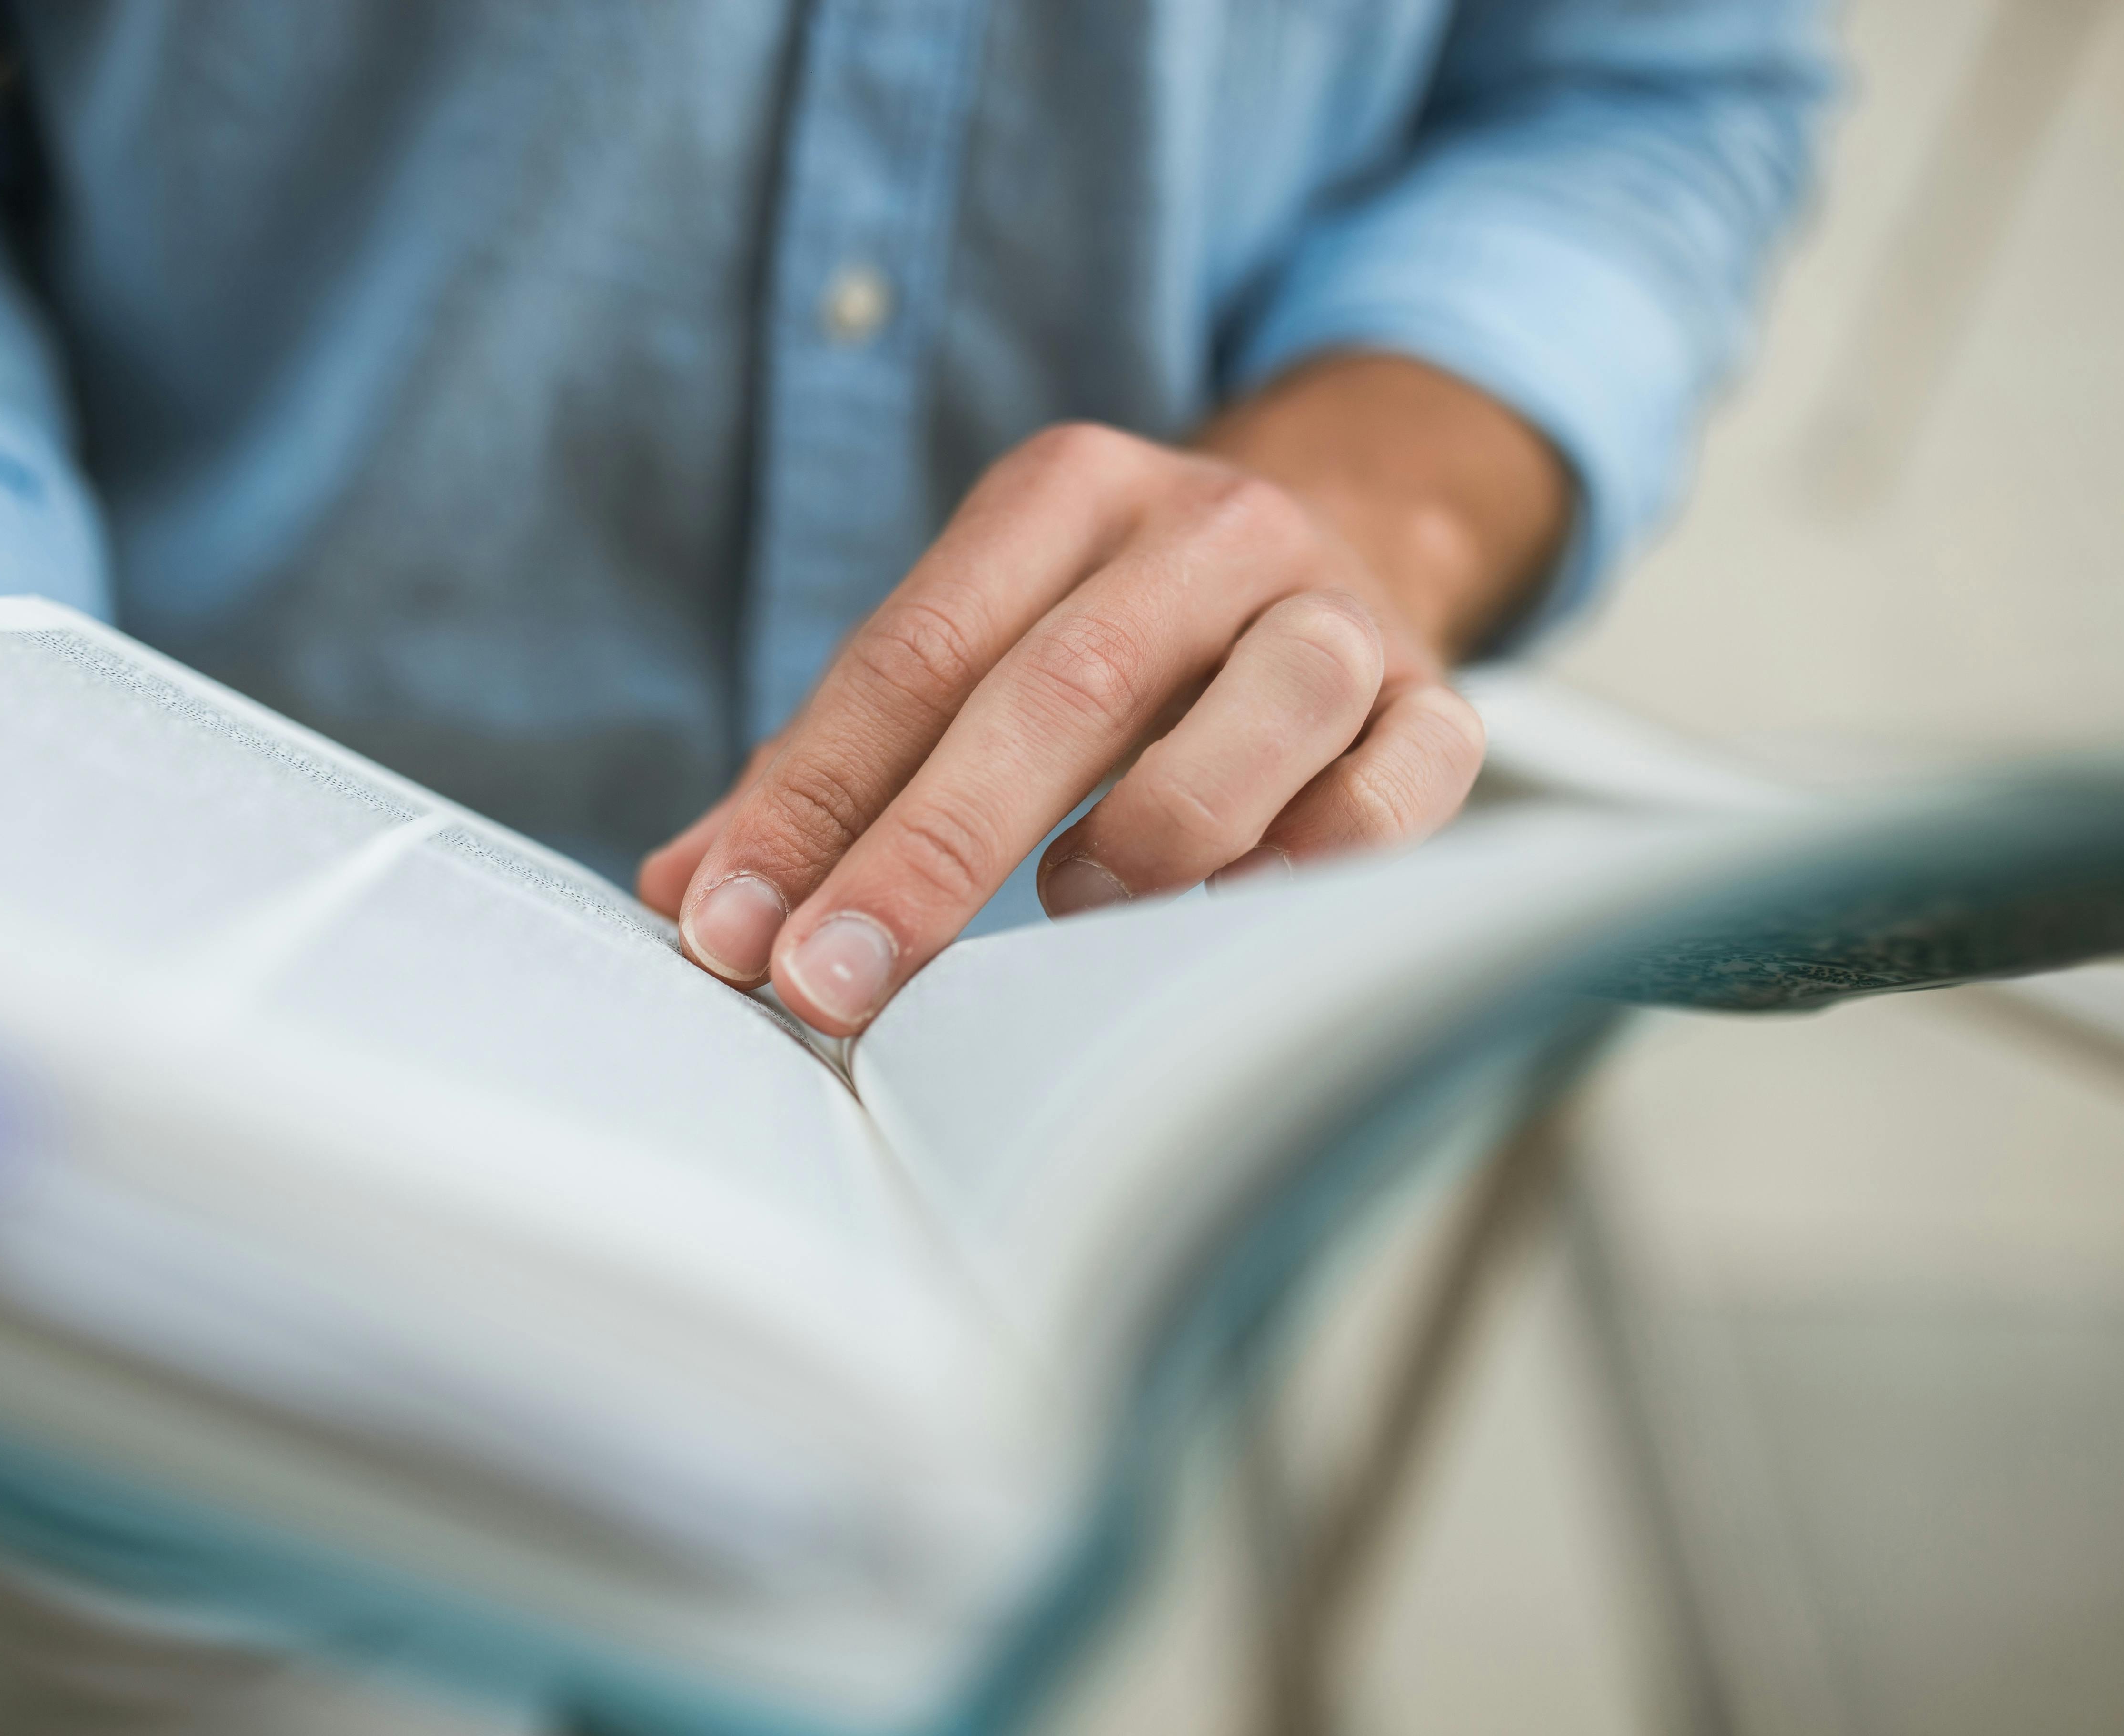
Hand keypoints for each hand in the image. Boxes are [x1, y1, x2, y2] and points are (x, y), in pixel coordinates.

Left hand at [639, 354, 1566, 1033]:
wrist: (1343, 538)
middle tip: (833, 981)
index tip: (728, 927)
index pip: (910, 657)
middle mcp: (1207, 528)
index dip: (809, 802)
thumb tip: (685, 893)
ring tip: (1073, 906)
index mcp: (1065, 492)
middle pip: (1055, 691)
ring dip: (1146, 837)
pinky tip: (1234, 906)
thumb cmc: (1114, 635)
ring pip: (1257, 716)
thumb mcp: (973, 649)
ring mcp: (1335, 609)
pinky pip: (1399, 784)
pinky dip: (1313, 856)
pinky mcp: (1438, 696)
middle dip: (927, 855)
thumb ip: (830, 766)